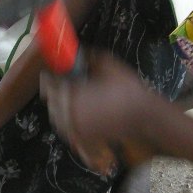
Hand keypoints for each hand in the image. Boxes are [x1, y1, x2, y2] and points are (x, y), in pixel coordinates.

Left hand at [40, 52, 156, 172]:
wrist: (144, 116)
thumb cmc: (127, 89)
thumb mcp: (108, 65)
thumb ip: (89, 57)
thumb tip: (76, 53)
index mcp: (72, 96)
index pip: (49, 86)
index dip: (48, 79)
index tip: (50, 74)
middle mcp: (69, 115)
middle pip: (51, 104)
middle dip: (54, 93)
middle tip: (60, 84)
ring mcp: (77, 130)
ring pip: (57, 119)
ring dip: (58, 108)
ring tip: (66, 98)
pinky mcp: (85, 139)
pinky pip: (68, 131)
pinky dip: (67, 123)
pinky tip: (74, 115)